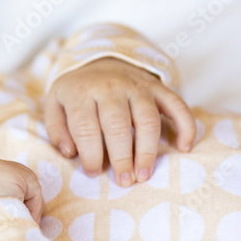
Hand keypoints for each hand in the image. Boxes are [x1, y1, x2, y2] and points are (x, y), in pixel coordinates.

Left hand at [44, 57, 195, 184]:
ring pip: (148, 120)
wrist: (99, 59)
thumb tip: (70, 154)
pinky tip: (184, 147)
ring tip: (143, 175)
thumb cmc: (76, 91)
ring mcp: (138, 87)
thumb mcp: (55, 104)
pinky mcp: (158, 87)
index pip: (86, 127)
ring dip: (148, 150)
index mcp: (81, 93)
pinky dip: (185, 125)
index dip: (90, 154)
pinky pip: (177, 105)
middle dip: (121, 157)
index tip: (93, 173)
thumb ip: (57, 129)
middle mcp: (111, 88)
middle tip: (124, 181)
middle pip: (118, 126)